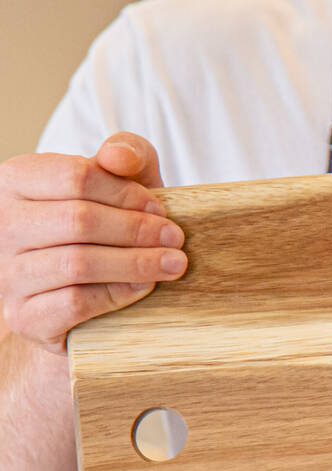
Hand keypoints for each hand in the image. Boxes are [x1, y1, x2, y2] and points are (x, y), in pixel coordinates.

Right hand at [0, 132, 186, 353]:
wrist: (82, 298)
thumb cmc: (105, 231)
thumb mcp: (120, 185)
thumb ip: (126, 155)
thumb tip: (118, 156)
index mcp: (16, 181)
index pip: (75, 176)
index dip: (127, 193)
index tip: (161, 208)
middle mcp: (3, 225)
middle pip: (79, 220)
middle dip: (137, 229)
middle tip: (176, 238)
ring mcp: (8, 273)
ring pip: (78, 263)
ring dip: (136, 263)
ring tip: (173, 264)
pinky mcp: (24, 316)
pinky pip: (76, 303)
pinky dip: (118, 294)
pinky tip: (144, 287)